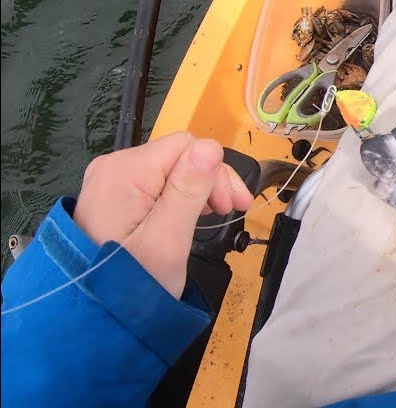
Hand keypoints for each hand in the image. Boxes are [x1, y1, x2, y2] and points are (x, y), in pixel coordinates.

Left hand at [74, 133, 253, 297]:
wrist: (90, 318)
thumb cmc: (133, 282)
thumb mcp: (167, 239)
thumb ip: (188, 190)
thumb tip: (210, 147)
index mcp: (126, 171)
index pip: (188, 146)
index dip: (218, 173)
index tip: (235, 208)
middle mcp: (113, 166)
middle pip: (180, 154)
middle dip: (211, 181)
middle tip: (230, 214)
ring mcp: (110, 180)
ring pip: (171, 167)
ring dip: (198, 188)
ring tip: (212, 218)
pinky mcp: (112, 194)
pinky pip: (155, 181)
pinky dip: (179, 195)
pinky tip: (188, 216)